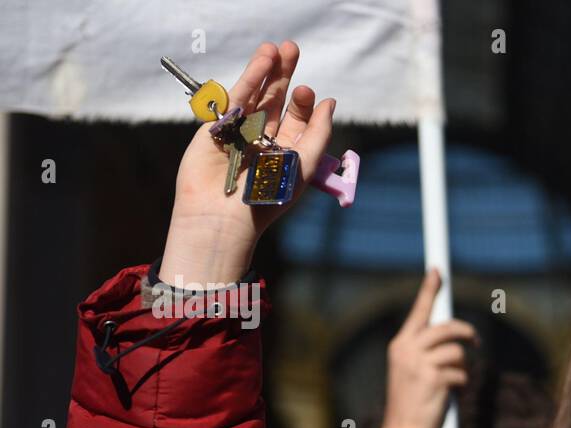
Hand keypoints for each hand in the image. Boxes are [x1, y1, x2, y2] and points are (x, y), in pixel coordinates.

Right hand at [159, 40, 335, 286]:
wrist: (225, 214)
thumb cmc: (269, 195)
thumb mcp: (304, 163)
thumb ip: (318, 132)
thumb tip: (330, 102)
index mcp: (285, 151)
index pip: (297, 118)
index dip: (304, 102)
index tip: (310, 93)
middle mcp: (263, 139)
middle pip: (275, 99)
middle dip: (284, 75)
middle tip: (293, 48)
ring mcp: (240, 131)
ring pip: (255, 94)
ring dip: (266, 70)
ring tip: (277, 48)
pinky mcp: (218, 126)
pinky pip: (236, 98)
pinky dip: (249, 78)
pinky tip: (262, 61)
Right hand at [374, 269, 477, 427]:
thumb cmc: (411, 404)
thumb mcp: (412, 372)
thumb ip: (426, 352)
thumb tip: (455, 338)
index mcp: (399, 345)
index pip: (418, 311)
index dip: (429, 289)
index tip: (437, 271)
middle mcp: (407, 349)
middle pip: (447, 327)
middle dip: (466, 332)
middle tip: (475, 342)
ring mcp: (420, 363)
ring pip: (457, 351)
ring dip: (462, 367)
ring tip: (453, 381)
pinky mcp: (434, 378)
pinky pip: (461, 373)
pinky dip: (461, 384)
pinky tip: (449, 396)